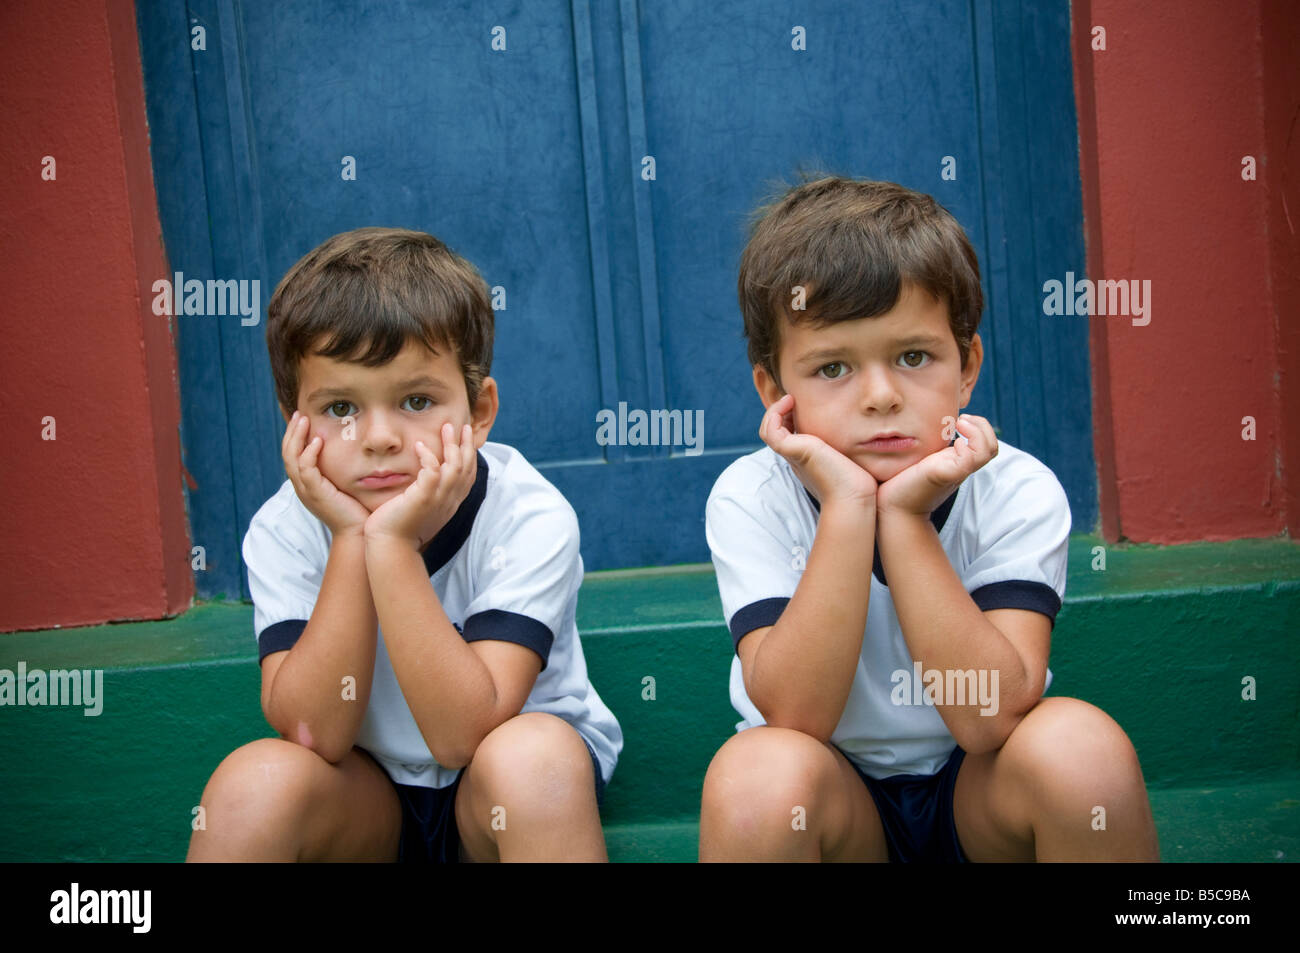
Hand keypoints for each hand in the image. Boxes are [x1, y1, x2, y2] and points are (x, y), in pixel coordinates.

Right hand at [282, 410, 370, 536]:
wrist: (358, 533)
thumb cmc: (356, 511)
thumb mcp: (344, 486)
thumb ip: (340, 471)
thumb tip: (351, 452)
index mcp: (307, 485)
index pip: (293, 456)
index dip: (295, 437)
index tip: (302, 419)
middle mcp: (302, 487)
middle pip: (287, 454)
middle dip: (292, 432)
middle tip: (299, 414)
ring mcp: (307, 491)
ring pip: (292, 458)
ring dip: (297, 437)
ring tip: (303, 420)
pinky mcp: (316, 493)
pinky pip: (306, 469)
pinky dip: (309, 453)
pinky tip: (318, 440)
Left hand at [363, 422, 477, 549]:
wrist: (391, 547)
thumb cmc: (401, 529)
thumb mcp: (422, 509)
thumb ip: (429, 493)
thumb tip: (428, 478)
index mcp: (451, 503)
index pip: (468, 476)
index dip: (470, 455)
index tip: (466, 438)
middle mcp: (450, 501)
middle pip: (466, 467)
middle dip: (467, 444)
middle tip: (463, 425)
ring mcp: (439, 499)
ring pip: (454, 466)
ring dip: (452, 445)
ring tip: (446, 426)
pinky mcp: (423, 498)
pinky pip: (433, 472)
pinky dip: (428, 457)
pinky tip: (419, 446)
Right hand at [759, 393, 877, 508]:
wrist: (855, 498)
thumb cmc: (861, 483)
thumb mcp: (858, 458)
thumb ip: (859, 446)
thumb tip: (883, 434)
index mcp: (809, 460)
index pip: (790, 436)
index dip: (792, 418)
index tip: (805, 403)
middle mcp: (797, 458)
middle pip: (776, 432)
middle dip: (782, 412)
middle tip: (794, 396)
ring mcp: (792, 455)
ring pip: (768, 429)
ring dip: (775, 410)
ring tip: (791, 397)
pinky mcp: (792, 451)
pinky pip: (770, 431)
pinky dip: (775, 413)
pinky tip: (791, 401)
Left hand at [876, 413, 997, 517]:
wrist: (893, 508)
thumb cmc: (901, 482)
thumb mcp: (921, 459)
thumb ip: (929, 447)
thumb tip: (922, 427)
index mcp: (958, 462)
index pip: (987, 444)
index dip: (980, 427)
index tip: (959, 420)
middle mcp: (961, 468)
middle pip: (992, 447)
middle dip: (983, 426)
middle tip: (961, 420)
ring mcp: (956, 472)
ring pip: (988, 451)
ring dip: (978, 432)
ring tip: (959, 424)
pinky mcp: (946, 475)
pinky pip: (969, 459)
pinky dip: (966, 445)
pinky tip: (951, 443)